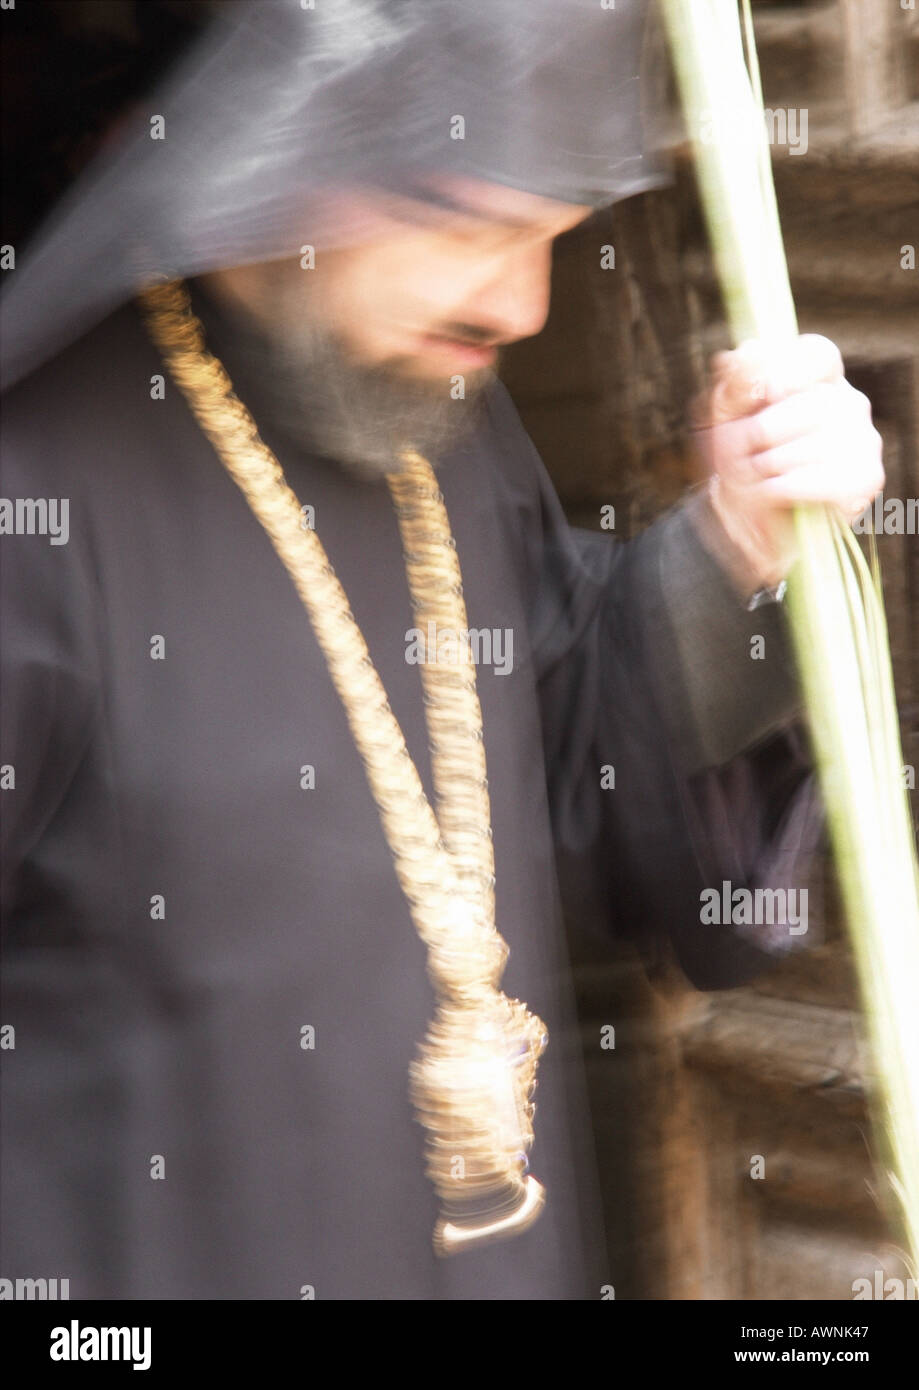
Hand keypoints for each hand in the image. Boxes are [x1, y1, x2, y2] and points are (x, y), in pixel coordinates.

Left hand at [691, 335, 884, 588]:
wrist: (748, 515)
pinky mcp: (865, 478)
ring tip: (747, 479)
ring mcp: (864, 439)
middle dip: (757, 434)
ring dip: (761, 467)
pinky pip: (815, 479)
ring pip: (806, 445)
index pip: (817, 355)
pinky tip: (768, 494)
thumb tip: (736, 356)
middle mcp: (849, 403)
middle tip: (732, 456)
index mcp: (818, 378)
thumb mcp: (725, 417)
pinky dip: (779, 490)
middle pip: (806, 404)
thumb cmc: (741, 458)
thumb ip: (732, 383)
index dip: (788, 369)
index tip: (758, 393)